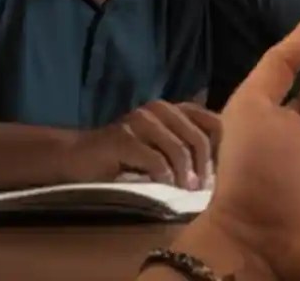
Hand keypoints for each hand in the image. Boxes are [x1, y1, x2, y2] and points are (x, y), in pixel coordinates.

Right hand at [67, 100, 219, 189]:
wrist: (79, 157)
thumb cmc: (125, 157)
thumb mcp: (161, 148)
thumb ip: (186, 146)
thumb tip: (219, 168)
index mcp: (173, 109)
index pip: (212, 121)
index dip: (220, 148)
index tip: (218, 173)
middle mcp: (159, 108)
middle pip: (197, 137)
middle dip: (204, 167)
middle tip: (203, 189)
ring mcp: (139, 120)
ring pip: (178, 149)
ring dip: (185, 175)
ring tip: (187, 191)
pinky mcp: (123, 137)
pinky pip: (154, 159)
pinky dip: (164, 176)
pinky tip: (165, 186)